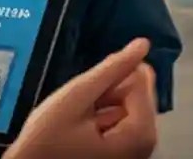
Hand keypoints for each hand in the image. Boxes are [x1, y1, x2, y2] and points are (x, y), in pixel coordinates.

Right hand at [4, 38, 157, 158]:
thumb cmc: (47, 141)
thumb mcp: (76, 97)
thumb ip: (111, 69)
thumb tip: (141, 44)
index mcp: (141, 134)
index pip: (141, 79)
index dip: (110, 78)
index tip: (86, 95)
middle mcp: (146, 146)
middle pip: (137, 93)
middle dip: (108, 92)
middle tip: (79, 108)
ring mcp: (134, 152)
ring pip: (126, 105)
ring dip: (101, 104)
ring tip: (77, 119)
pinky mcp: (122, 153)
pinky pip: (120, 121)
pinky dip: (100, 117)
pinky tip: (79, 128)